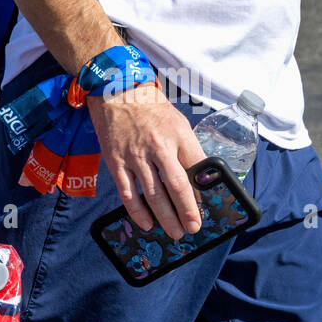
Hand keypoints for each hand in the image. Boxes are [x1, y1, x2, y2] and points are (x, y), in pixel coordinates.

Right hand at [86, 82, 204, 238]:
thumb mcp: (177, 121)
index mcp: (178, 134)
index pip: (197, 169)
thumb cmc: (150, 106)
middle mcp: (158, 146)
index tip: (206, 209)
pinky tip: (146, 223)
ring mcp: (135, 155)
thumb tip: (198, 177)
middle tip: (193, 229)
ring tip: (175, 232)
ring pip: (153, 194)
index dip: (202, 193)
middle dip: (187, 212)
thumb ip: (187, 147)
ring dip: (166, 217)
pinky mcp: (116, 161)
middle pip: (177, 186)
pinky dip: (137, 211)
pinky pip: (128, 192)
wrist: (115, 89)